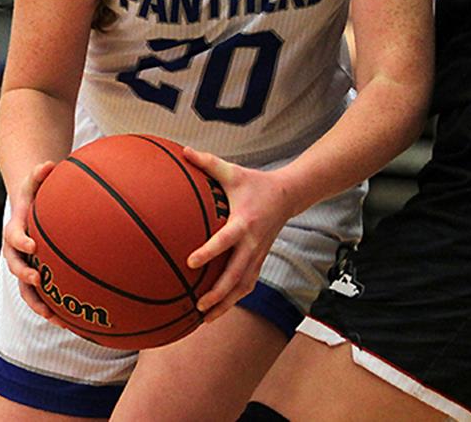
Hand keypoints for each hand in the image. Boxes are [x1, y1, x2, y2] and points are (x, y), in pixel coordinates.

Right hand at [1, 161, 61, 322]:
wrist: (29, 208)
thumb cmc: (34, 194)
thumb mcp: (35, 181)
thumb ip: (40, 174)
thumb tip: (48, 163)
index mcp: (16, 229)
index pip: (13, 237)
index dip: (21, 242)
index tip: (33, 246)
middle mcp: (17, 252)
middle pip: (16, 267)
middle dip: (26, 275)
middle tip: (39, 279)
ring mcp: (25, 266)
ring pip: (26, 289)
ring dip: (37, 302)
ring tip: (52, 315)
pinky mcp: (37, 276)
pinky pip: (42, 295)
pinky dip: (52, 308)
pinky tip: (69, 321)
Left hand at [181, 147, 297, 322]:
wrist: (287, 196)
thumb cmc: (255, 183)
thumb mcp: (233, 171)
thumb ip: (208, 163)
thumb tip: (183, 152)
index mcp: (244, 222)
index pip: (226, 241)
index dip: (210, 252)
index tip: (191, 262)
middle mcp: (252, 244)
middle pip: (236, 275)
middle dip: (218, 293)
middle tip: (198, 305)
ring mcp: (258, 255)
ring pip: (243, 286)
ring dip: (226, 304)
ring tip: (205, 318)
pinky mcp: (259, 261)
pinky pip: (247, 285)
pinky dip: (234, 299)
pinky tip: (217, 311)